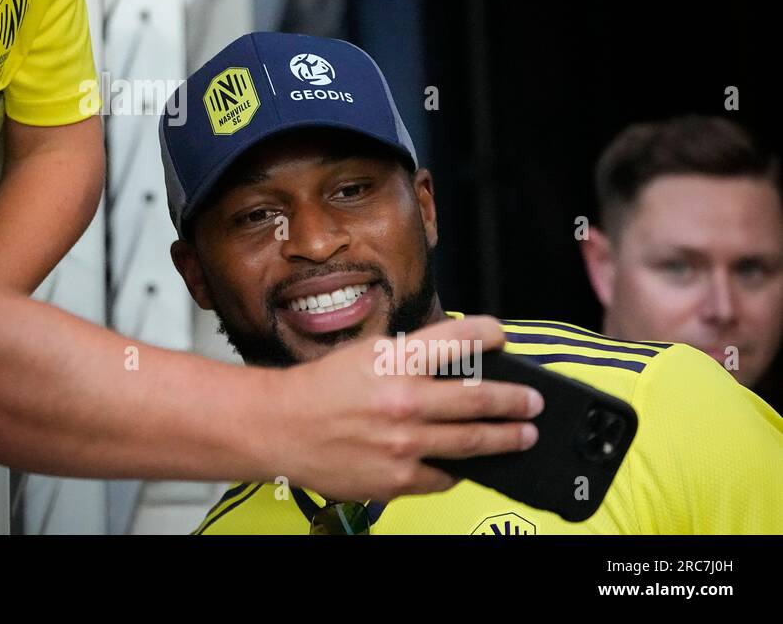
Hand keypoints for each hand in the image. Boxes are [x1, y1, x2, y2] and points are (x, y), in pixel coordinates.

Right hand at [274, 316, 541, 501]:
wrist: (280, 427)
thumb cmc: (318, 389)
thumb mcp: (365, 353)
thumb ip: (408, 356)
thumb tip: (450, 358)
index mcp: (395, 362)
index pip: (457, 339)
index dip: (488, 334)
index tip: (502, 336)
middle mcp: (404, 400)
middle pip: (479, 398)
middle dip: (514, 399)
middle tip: (532, 401)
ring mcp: (403, 443)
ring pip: (472, 441)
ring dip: (505, 436)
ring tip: (522, 434)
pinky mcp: (397, 478)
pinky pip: (443, 476)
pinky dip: (458, 468)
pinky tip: (468, 463)